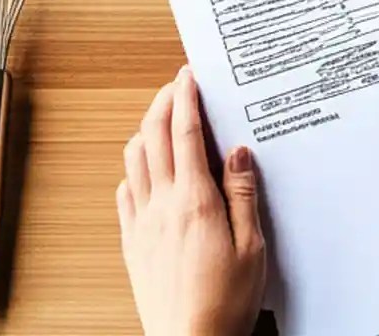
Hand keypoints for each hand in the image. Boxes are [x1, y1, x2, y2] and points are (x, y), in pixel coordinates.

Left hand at [117, 66, 265, 335]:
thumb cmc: (224, 303)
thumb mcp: (252, 247)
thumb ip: (243, 195)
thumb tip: (238, 153)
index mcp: (195, 202)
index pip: (185, 134)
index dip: (186, 98)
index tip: (189, 76)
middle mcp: (161, 206)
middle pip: (153, 137)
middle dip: (162, 103)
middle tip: (176, 86)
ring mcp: (141, 223)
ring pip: (133, 160)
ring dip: (145, 130)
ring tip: (162, 120)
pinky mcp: (132, 243)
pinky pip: (125, 193)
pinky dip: (133, 169)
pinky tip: (145, 171)